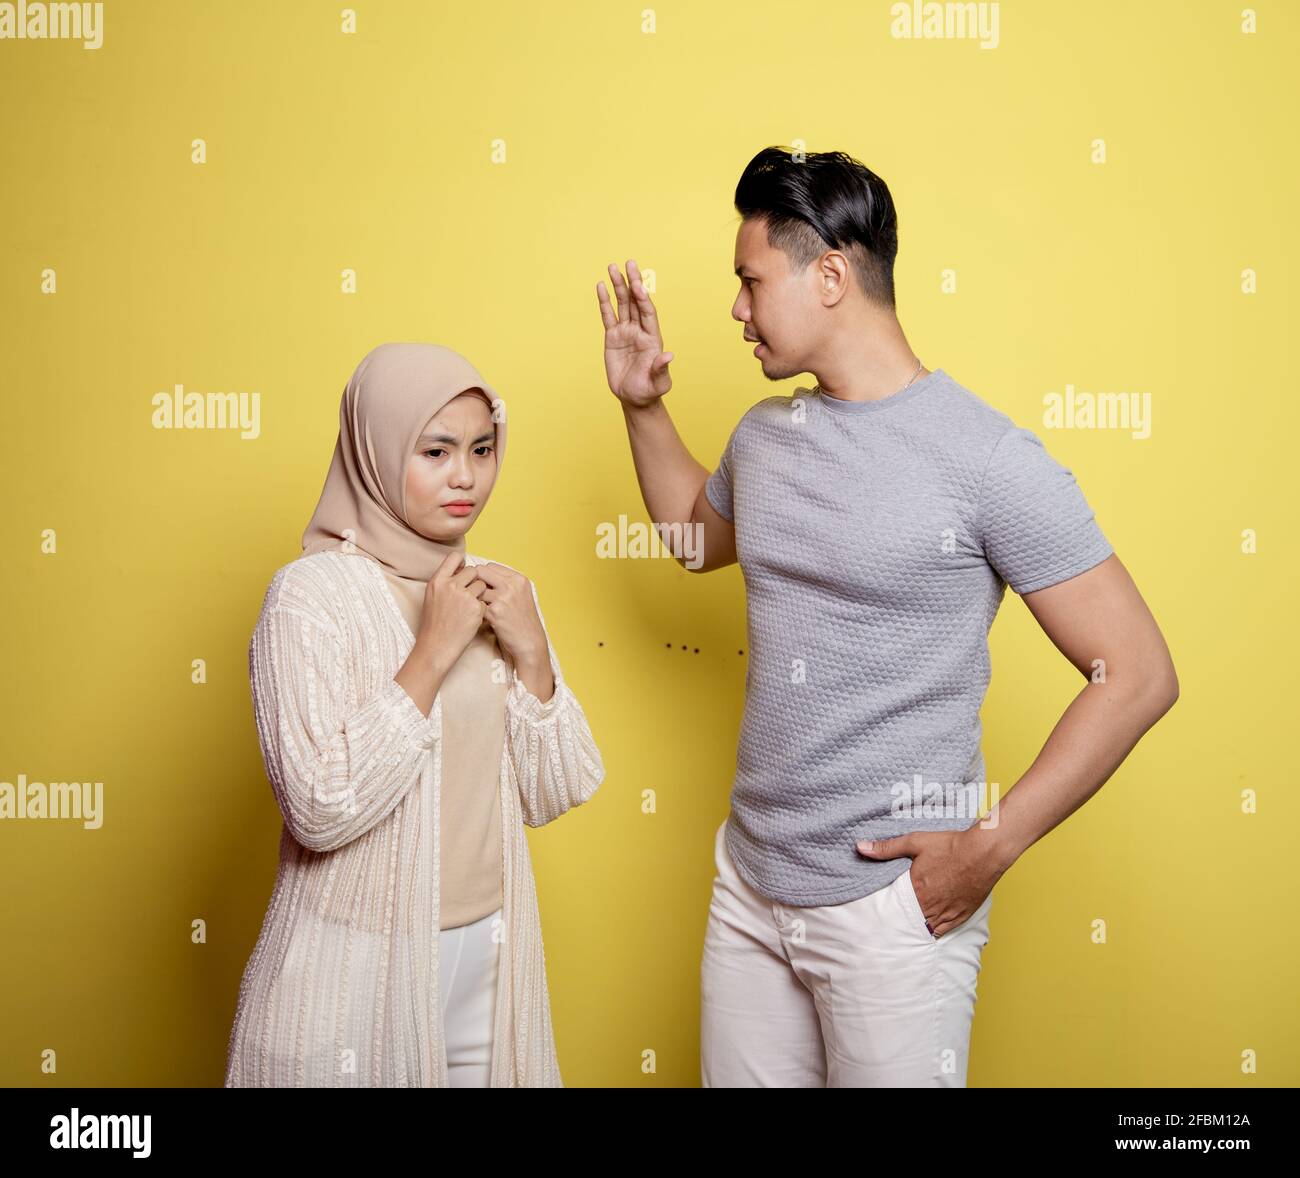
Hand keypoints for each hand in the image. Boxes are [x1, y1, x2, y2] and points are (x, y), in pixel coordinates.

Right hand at [416, 551, 486, 670]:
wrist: (436, 646)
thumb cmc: (434, 623)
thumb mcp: (432, 596)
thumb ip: (445, 581)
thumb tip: (462, 568)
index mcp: (437, 581)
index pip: (454, 557)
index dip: (462, 563)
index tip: (464, 571)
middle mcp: (450, 585)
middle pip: (473, 570)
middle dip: (474, 581)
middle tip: (468, 595)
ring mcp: (464, 596)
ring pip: (482, 585)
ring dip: (479, 595)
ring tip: (469, 608)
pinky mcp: (476, 608)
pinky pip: (484, 601)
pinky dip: (481, 609)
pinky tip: (471, 619)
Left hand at [469, 563, 550, 689]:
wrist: (530, 641)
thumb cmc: (523, 620)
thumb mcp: (522, 595)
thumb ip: (506, 583)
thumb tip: (482, 574)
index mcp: (519, 579)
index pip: (490, 566)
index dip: (483, 576)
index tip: (482, 587)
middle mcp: (512, 585)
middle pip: (480, 571)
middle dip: (474, 582)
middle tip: (474, 594)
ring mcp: (503, 598)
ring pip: (475, 588)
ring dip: (473, 597)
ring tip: (476, 607)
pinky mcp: (495, 612)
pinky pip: (476, 604)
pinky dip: (475, 610)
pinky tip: (479, 617)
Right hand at [596, 258, 673, 407]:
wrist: (634, 398)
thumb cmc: (649, 391)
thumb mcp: (658, 383)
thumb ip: (661, 368)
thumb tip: (669, 355)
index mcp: (652, 338)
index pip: (648, 313)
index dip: (643, 299)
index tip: (638, 285)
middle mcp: (640, 331)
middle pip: (635, 302)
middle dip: (632, 282)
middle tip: (629, 262)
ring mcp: (626, 332)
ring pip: (622, 304)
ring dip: (618, 286)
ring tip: (612, 267)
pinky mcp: (613, 337)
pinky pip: (608, 316)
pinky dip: (604, 301)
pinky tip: (601, 286)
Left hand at [856, 827, 1003, 937]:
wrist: (983, 852)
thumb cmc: (950, 846)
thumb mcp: (915, 842)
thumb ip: (886, 848)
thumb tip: (860, 847)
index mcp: (916, 891)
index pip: (896, 910)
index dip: (888, 915)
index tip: (881, 917)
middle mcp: (931, 907)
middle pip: (911, 923)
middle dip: (902, 923)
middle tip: (892, 927)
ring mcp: (948, 913)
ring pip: (928, 929)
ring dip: (918, 928)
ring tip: (908, 929)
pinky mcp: (963, 914)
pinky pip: (945, 930)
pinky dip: (936, 931)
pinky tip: (930, 929)